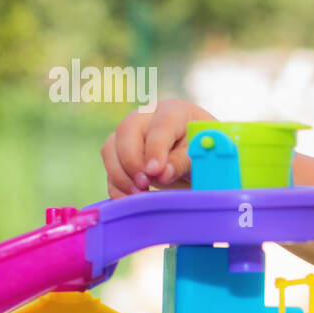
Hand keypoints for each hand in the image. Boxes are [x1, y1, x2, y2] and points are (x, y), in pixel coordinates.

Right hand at [101, 98, 215, 197]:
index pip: (161, 125)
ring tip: (139, 194)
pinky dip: (116, 186)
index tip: (155, 171)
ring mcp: (130, 135)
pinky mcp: (120, 154)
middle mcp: (147, 118)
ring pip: (111, 148)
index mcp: (175, 112)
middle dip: (132, 160)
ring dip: (120, 174)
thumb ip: (183, 162)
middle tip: (144, 183)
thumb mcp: (201, 156)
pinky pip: (109, 168)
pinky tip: (128, 200)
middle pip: (127, 131)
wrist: (199, 159)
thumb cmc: (204, 153)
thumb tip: (161, 173)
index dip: (156, 148)